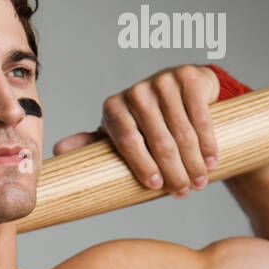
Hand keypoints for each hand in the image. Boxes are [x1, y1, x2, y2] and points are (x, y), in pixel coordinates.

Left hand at [52, 65, 220, 196]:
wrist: (179, 95)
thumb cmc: (142, 125)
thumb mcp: (115, 136)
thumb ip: (90, 144)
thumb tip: (56, 151)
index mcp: (112, 108)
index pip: (127, 141)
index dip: (142, 165)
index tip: (156, 187)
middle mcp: (136, 91)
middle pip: (158, 139)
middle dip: (174, 170)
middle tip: (185, 192)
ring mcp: (162, 80)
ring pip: (181, 130)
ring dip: (194, 161)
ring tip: (200, 183)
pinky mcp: (187, 76)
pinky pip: (200, 114)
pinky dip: (208, 141)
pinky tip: (213, 160)